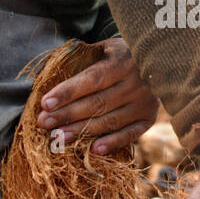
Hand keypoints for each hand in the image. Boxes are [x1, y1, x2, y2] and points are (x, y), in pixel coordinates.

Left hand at [37, 37, 158, 154]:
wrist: (155, 62)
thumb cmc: (117, 56)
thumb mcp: (104, 48)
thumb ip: (83, 58)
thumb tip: (49, 73)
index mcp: (123, 61)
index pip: (91, 79)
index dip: (68, 93)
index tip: (45, 103)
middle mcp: (136, 83)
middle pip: (98, 103)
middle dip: (68, 114)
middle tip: (44, 122)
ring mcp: (145, 102)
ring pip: (110, 121)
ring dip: (82, 131)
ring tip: (59, 137)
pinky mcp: (149, 118)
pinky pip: (130, 134)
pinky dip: (112, 143)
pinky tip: (94, 150)